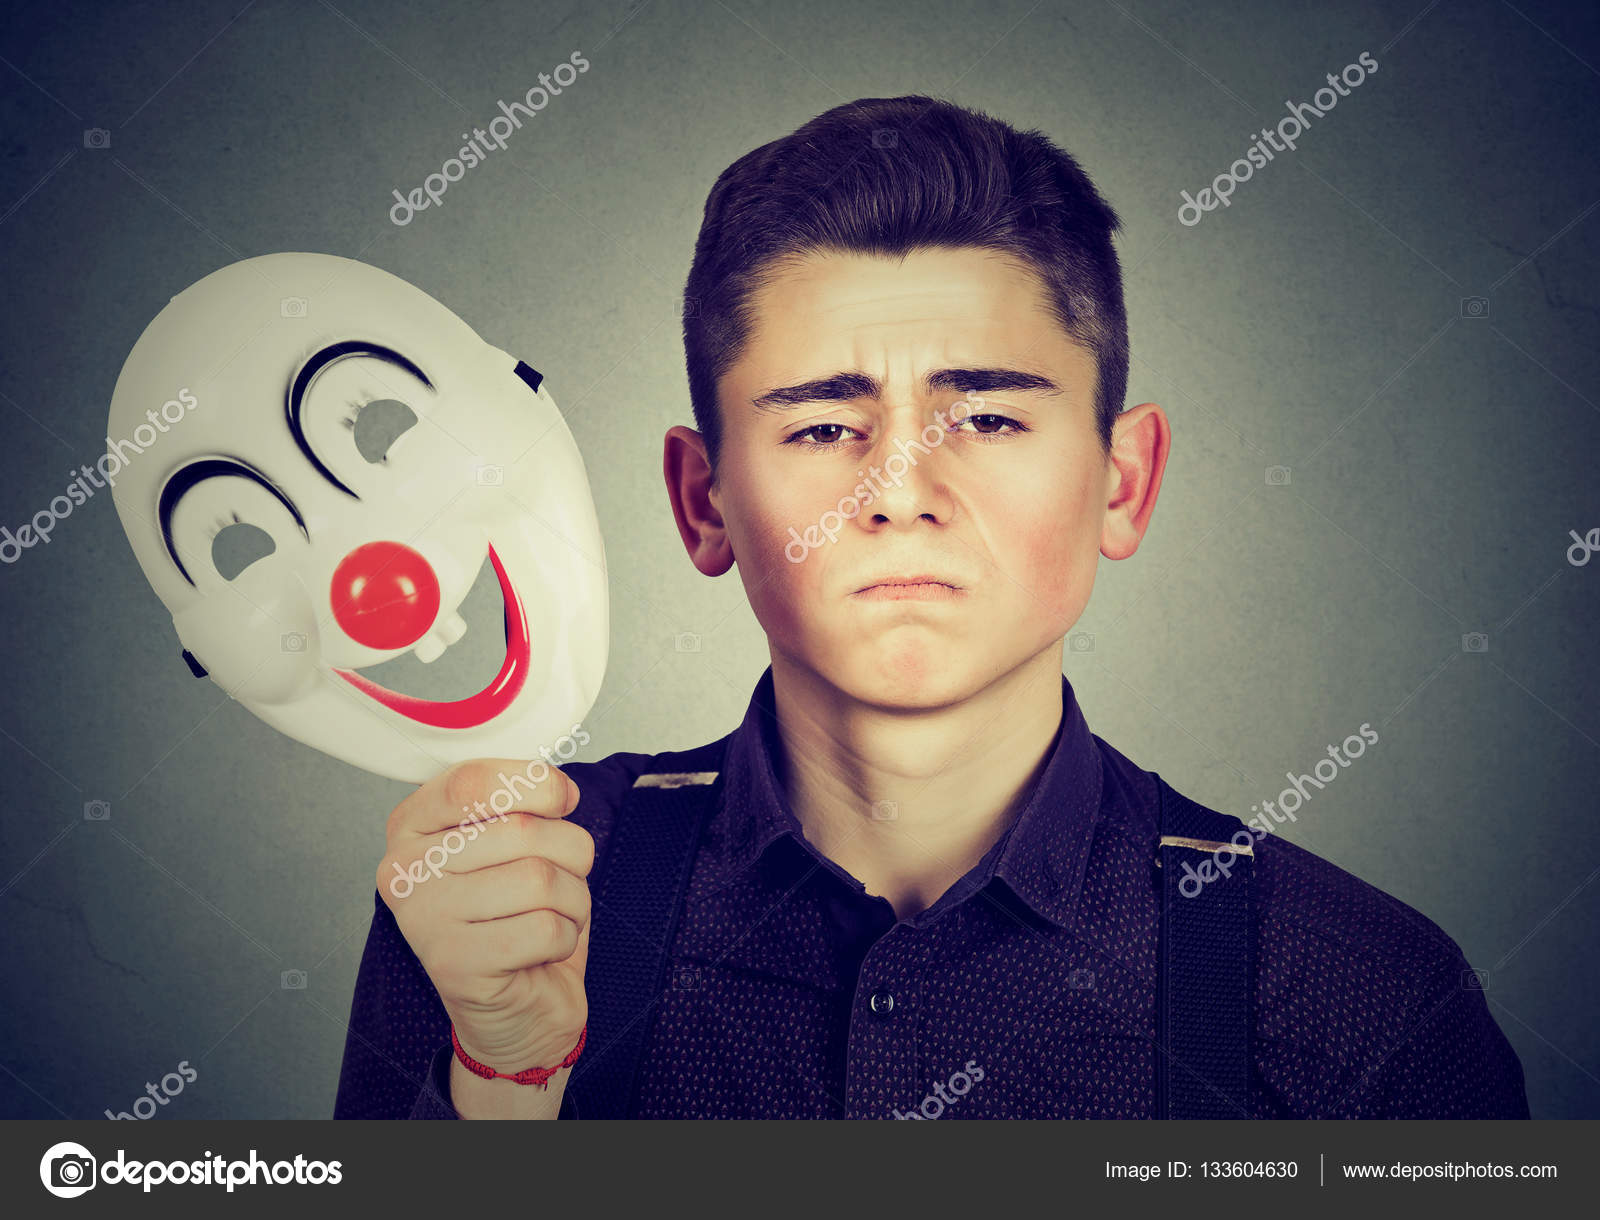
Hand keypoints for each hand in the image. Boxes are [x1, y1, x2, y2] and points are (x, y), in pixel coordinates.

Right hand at [378, 758, 592, 1074]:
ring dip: (572, 898)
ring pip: (539, 878)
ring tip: (553, 915)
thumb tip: (558, 787)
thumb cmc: (518, 913)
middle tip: (562, 878)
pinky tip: (542, 949)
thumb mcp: (512, 842)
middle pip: (520, 829)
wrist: (518, 1007)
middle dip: (569, 852)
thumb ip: (520, 803)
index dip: (535, 783)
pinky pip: (545, 928)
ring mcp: (422, 919)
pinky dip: (564, 936)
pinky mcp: (453, 965)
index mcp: (410, 825)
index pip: (472, 782)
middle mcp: (403, 869)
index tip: (563, 799)